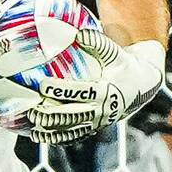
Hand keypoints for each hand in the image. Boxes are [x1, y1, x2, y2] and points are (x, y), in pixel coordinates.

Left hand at [30, 31, 164, 144]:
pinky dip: (56, 138)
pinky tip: (38, 136)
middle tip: (31, 109)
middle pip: (72, 115)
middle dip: (50, 114)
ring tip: (32, 126)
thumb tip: (79, 33)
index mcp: (106, 92)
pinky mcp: (93, 128)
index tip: (42, 85)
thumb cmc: (124, 65)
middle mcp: (101, 110)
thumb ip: (99, 43)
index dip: (61, 90)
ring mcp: (97, 122)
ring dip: (50, 129)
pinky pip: (73, 136)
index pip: (80, 92)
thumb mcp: (115, 53)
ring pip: (70, 129)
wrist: (140, 85)